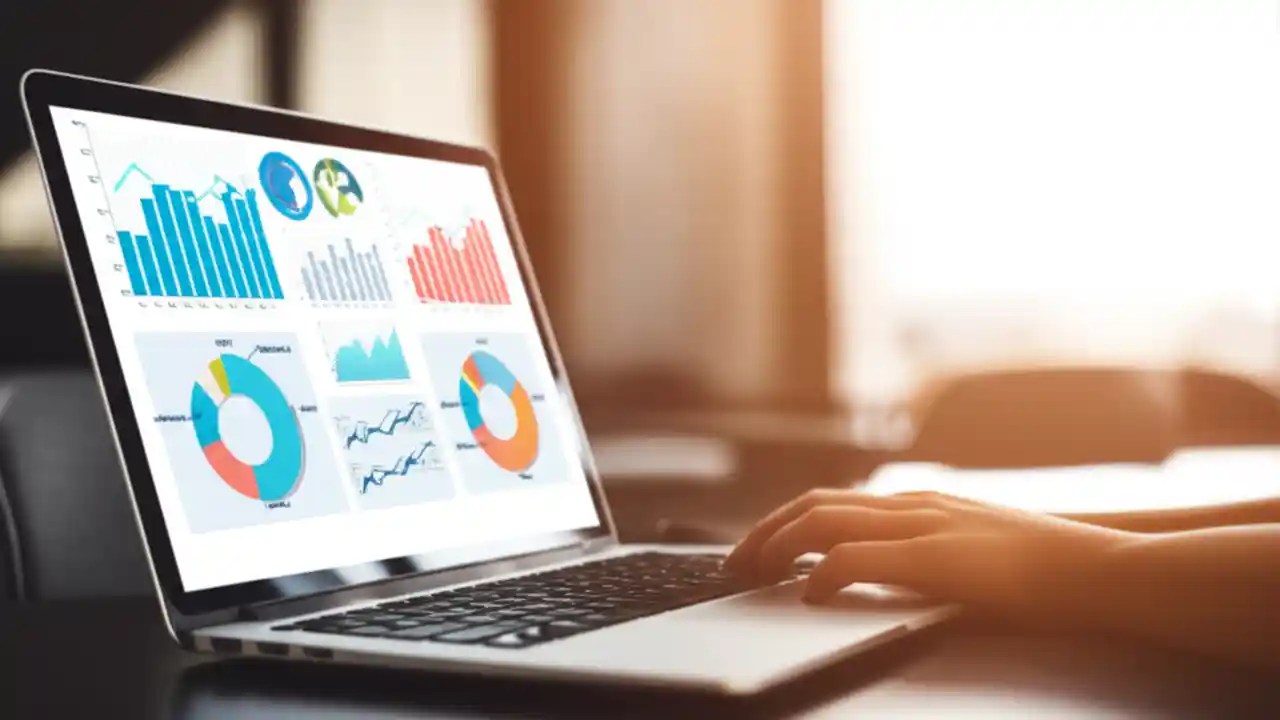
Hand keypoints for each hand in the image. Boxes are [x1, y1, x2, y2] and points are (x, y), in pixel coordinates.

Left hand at [725, 489, 1135, 621]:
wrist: (1100, 568)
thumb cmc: (1043, 569)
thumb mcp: (971, 549)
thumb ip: (927, 551)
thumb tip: (880, 572)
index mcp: (918, 503)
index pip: (831, 500)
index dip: (783, 522)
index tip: (756, 549)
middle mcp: (912, 505)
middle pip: (813, 503)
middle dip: (764, 532)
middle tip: (734, 564)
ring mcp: (924, 525)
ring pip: (824, 520)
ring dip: (777, 546)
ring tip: (753, 575)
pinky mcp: (937, 556)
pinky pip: (859, 558)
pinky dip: (822, 574)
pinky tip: (810, 595)